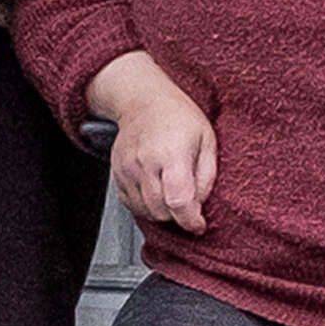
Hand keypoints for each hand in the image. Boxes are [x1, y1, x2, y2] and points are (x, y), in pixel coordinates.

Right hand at [85, 50, 216, 229]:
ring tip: (173, 197)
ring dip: (161, 213)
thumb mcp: (207, 140)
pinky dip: (146, 206)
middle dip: (178, 217)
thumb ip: (207, 177)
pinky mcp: (116, 173)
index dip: (191, 221)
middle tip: (189, 207)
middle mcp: (144, 162)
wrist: (143, 100)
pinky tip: (157, 192)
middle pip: (160, 211)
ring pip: (144, 211)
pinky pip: (131, 204)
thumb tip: (200, 206)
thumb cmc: (178, 117)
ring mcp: (127, 168)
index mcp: (171, 154)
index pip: (178, 201)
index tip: (199, 225)